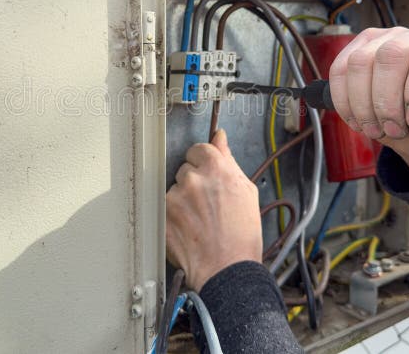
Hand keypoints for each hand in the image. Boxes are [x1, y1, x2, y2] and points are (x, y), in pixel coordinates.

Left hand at [166, 129, 261, 290]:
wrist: (227, 269)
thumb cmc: (242, 236)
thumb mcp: (246, 192)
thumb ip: (229, 160)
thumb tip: (220, 138)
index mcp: (216, 168)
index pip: (199, 149)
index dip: (203, 162)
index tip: (206, 173)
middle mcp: (193, 179)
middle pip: (185, 169)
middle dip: (194, 182)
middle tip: (208, 205)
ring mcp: (174, 197)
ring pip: (175, 190)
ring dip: (183, 200)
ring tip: (200, 221)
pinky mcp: (162, 215)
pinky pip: (166, 208)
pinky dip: (174, 217)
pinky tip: (190, 230)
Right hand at [328, 17, 408, 183]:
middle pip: (393, 54)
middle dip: (387, 102)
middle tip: (397, 132)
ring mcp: (390, 36)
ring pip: (362, 62)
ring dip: (364, 105)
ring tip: (378, 129)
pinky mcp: (362, 47)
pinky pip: (341, 68)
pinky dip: (344, 100)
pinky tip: (357, 118)